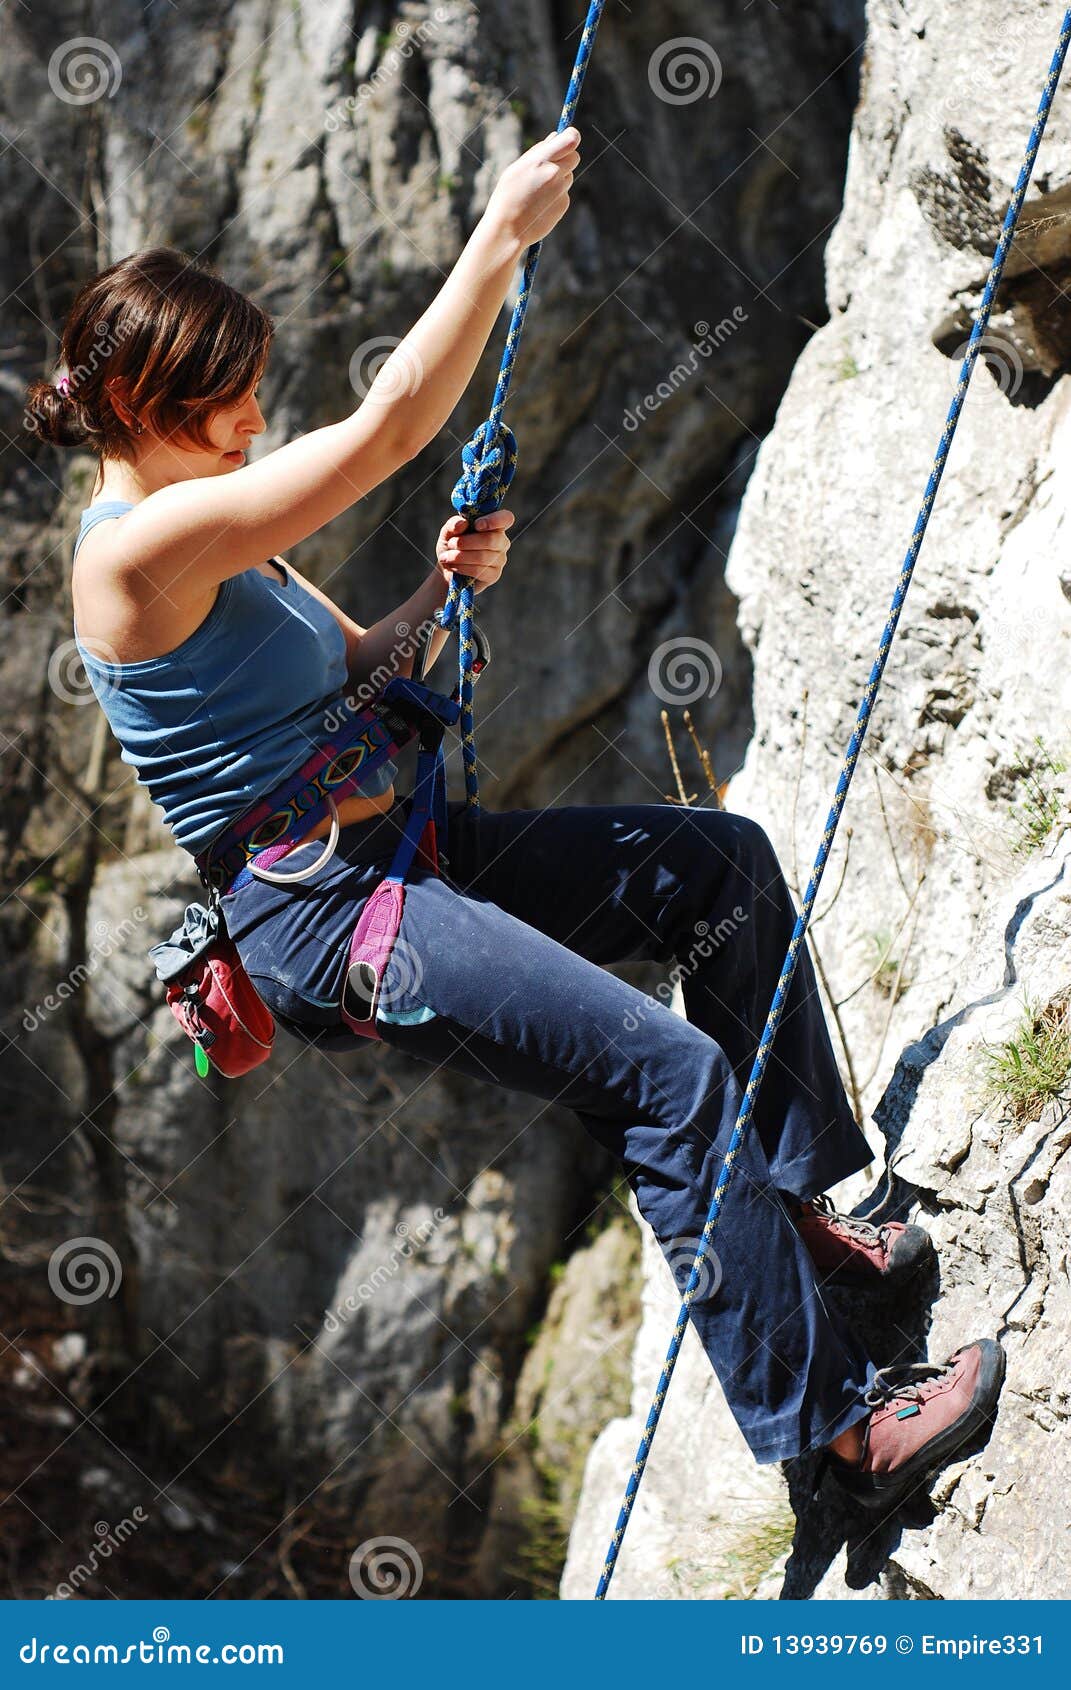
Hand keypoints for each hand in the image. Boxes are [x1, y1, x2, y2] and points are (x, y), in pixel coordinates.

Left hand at [434, 511, 513, 595]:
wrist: (447, 569)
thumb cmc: (452, 546)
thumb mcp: (448, 532)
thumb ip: (453, 524)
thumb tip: (462, 523)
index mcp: (494, 526)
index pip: (506, 518)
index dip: (494, 520)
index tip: (477, 525)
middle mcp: (501, 542)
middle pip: (490, 539)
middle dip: (465, 542)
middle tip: (451, 544)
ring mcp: (500, 559)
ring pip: (482, 556)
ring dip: (459, 556)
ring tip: (446, 557)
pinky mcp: (494, 575)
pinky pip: (479, 571)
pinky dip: (462, 567)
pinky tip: (453, 566)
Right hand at [484, 127, 580, 248]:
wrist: (507, 230)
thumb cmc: (507, 196)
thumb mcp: (516, 168)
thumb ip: (538, 151)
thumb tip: (556, 136)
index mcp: (541, 160)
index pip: (571, 139)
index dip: (572, 136)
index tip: (569, 137)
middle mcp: (554, 174)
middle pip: (574, 156)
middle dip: (566, 158)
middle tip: (550, 165)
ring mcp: (561, 190)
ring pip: (568, 176)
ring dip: (559, 178)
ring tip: (537, 190)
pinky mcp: (563, 205)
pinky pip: (564, 193)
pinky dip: (555, 196)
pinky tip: (539, 204)